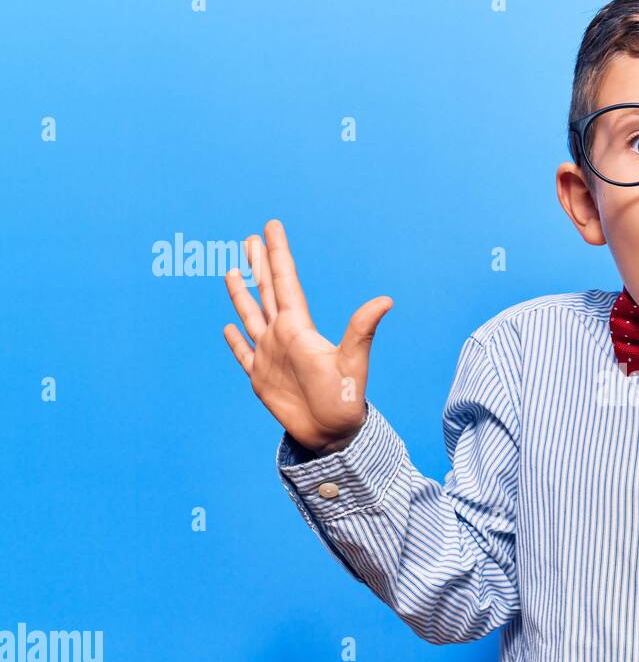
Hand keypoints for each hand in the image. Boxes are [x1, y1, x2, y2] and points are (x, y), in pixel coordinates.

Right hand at [222, 219, 392, 454]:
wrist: (332, 435)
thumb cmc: (344, 401)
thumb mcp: (352, 363)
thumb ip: (362, 330)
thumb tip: (386, 301)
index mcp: (300, 329)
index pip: (285, 283)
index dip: (278, 254)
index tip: (271, 227)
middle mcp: (283, 337)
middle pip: (266, 292)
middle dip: (259, 265)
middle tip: (251, 239)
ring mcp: (270, 356)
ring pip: (251, 316)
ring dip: (241, 294)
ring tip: (233, 270)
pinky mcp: (260, 378)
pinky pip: (243, 354)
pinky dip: (235, 341)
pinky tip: (228, 327)